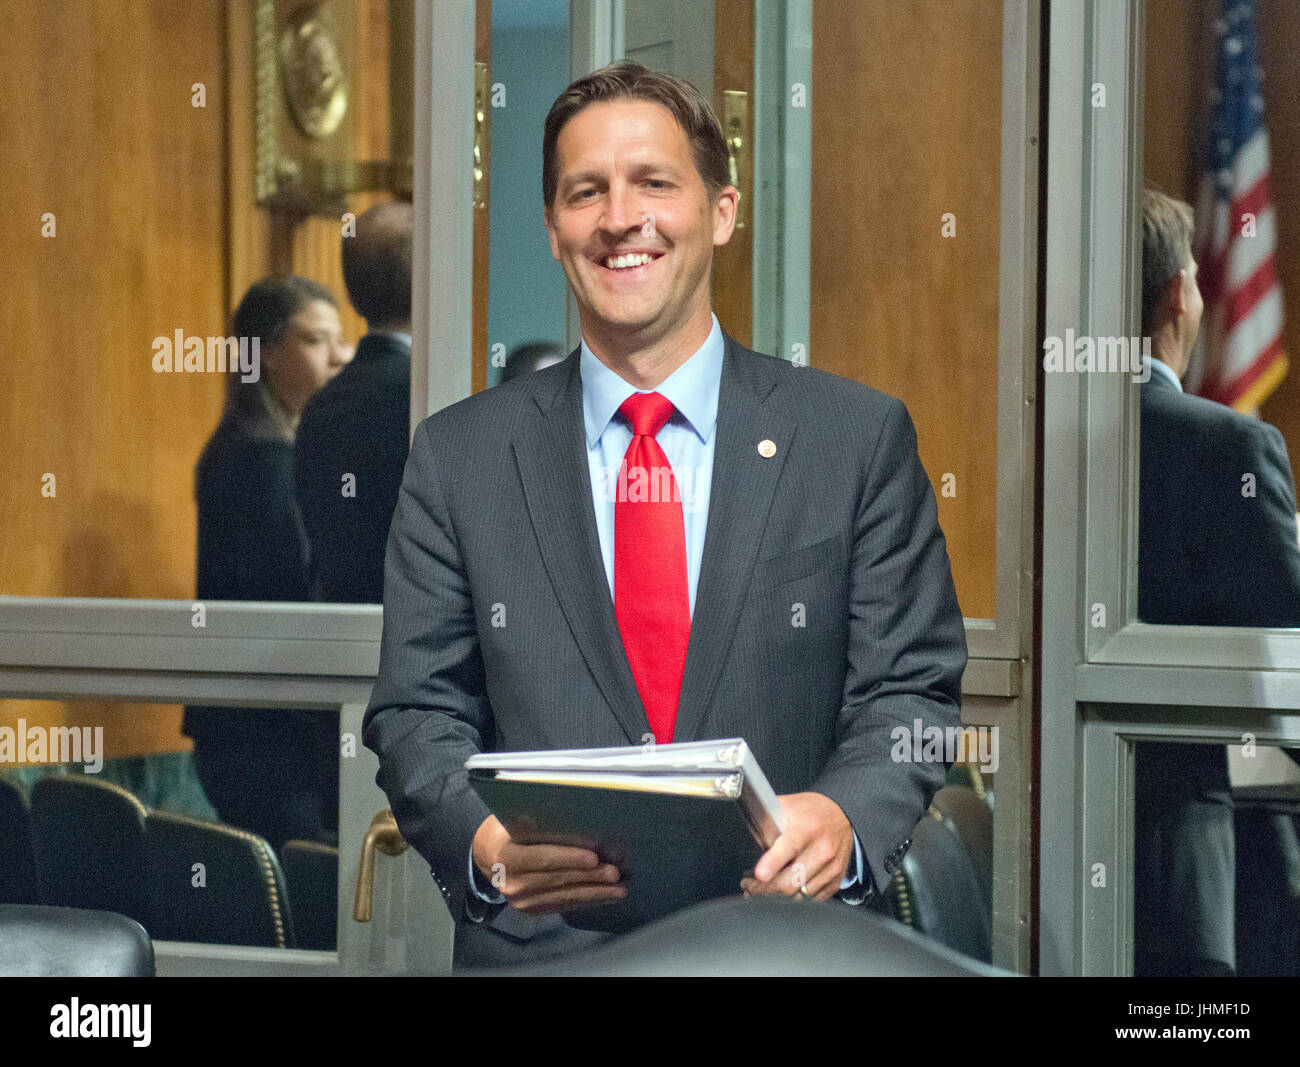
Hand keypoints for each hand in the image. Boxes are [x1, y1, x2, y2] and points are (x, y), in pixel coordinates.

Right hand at [472, 815, 625, 915]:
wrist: (488, 857)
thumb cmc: (507, 831)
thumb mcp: (514, 820)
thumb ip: (537, 822)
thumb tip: (575, 819)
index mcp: (507, 857)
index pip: (543, 858)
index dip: (569, 858)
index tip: (593, 858)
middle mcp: (513, 884)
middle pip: (558, 880)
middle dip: (590, 877)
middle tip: (614, 872)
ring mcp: (522, 901)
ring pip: (564, 897)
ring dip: (595, 893)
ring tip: (618, 889)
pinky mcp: (531, 910)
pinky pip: (563, 905)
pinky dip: (586, 900)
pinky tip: (604, 896)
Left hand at [739, 792, 852, 902]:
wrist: (842, 817)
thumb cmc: (810, 812)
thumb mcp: (787, 806)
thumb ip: (768, 821)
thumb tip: (748, 838)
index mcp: (808, 829)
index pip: (790, 847)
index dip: (773, 862)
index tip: (759, 874)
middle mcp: (823, 850)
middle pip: (791, 881)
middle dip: (763, 889)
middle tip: (748, 885)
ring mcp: (831, 869)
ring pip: (798, 895)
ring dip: (775, 897)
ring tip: (759, 890)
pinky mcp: (835, 883)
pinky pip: (810, 900)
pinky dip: (792, 900)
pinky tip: (780, 893)